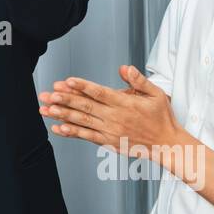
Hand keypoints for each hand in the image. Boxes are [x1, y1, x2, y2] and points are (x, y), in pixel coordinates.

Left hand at [38, 65, 181, 162]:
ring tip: (47, 109)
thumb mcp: (156, 94)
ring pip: (82, 121)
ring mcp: (110, 131)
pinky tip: (58, 127)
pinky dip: (71, 132)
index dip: (83, 86)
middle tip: (49, 94)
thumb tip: (125, 68)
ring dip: (63, 115)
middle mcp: (115, 117)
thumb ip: (139, 80)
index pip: (100, 93)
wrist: (167, 144)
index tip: (67, 81)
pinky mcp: (108, 142)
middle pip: (86, 106)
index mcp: (125, 104)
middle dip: (65, 99)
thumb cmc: (161, 118)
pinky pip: (86, 136)